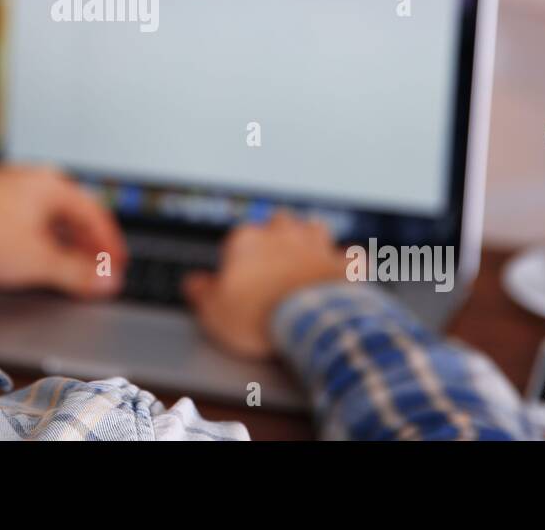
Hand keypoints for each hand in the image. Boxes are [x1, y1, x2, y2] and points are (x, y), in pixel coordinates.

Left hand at [0, 166, 127, 297]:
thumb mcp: (38, 261)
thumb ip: (76, 273)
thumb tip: (105, 281)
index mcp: (52, 186)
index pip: (95, 215)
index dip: (109, 244)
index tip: (117, 265)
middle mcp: (33, 178)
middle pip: (72, 213)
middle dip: (86, 244)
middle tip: (94, 269)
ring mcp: (9, 184)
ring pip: (48, 214)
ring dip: (62, 241)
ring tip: (65, 266)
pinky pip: (26, 214)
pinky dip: (39, 235)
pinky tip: (33, 254)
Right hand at [183, 213, 350, 358]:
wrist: (308, 322)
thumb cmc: (259, 314)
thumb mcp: (213, 310)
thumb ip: (201, 291)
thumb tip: (193, 283)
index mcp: (247, 240)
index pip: (238, 239)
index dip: (237, 259)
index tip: (237, 279)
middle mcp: (282, 235)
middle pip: (277, 222)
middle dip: (275, 235)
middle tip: (272, 258)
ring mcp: (315, 247)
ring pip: (314, 228)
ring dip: (310, 238)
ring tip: (306, 253)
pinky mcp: (342, 264)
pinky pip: (350, 255)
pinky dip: (348, 261)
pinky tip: (345, 267)